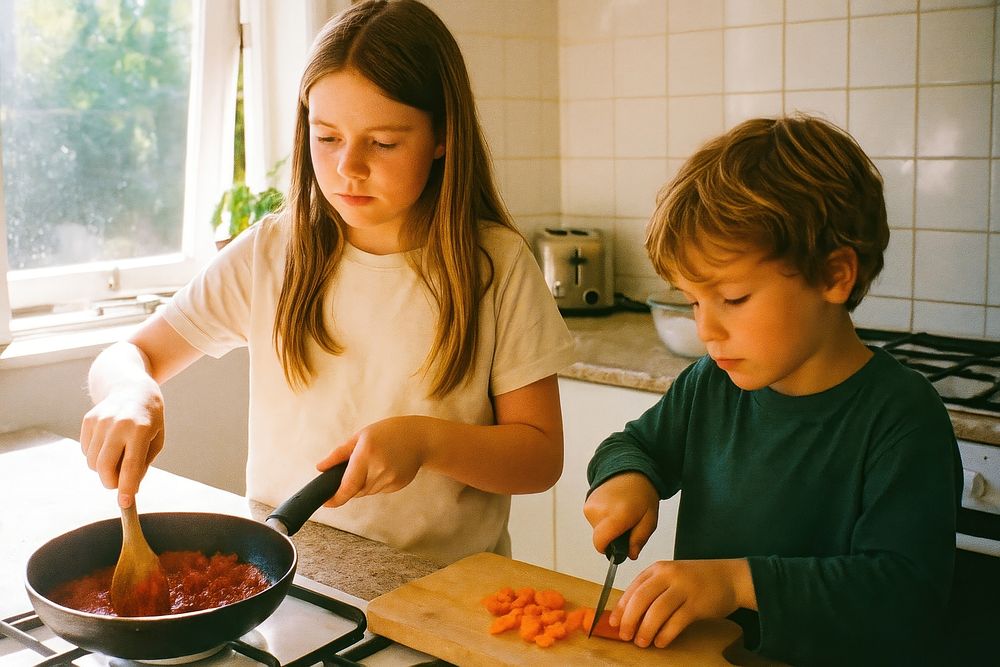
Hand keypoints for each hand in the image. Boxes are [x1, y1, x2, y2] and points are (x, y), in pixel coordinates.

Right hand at [79, 379, 164, 508]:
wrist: (133, 388)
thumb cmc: (150, 419)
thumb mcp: (156, 440)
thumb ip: (142, 464)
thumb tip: (127, 489)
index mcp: (140, 429)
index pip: (130, 465)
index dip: (126, 487)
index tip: (125, 503)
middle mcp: (118, 424)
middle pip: (104, 467)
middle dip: (110, 482)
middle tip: (118, 484)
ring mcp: (100, 421)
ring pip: (92, 462)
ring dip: (104, 469)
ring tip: (118, 455)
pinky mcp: (88, 420)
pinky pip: (86, 451)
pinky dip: (96, 455)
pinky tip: (109, 443)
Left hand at [317, 416, 428, 506]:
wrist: (420, 438)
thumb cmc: (388, 432)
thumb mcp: (361, 436)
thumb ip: (339, 454)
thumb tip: (320, 468)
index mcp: (366, 455)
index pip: (347, 486)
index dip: (335, 498)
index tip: (326, 502)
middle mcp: (378, 470)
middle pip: (356, 491)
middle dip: (350, 485)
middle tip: (357, 467)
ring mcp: (390, 480)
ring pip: (367, 491)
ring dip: (364, 483)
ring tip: (374, 463)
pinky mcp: (397, 485)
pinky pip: (379, 490)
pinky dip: (376, 482)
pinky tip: (385, 467)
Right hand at [583, 471, 658, 558]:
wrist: (630, 471)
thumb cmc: (642, 493)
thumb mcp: (649, 520)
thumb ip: (639, 539)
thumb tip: (631, 555)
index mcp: (616, 515)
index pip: (601, 543)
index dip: (609, 549)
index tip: (619, 547)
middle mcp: (599, 510)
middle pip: (599, 538)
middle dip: (612, 537)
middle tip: (625, 525)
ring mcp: (590, 506)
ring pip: (596, 529)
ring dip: (607, 527)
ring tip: (620, 514)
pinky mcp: (586, 503)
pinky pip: (593, 520)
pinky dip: (603, 519)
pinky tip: (613, 508)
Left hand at [611, 558, 754, 647]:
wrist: (730, 577)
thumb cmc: (697, 580)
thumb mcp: (672, 578)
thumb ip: (653, 591)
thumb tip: (630, 615)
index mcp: (658, 569)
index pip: (633, 588)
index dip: (621, 607)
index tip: (614, 623)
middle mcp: (669, 575)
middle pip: (641, 599)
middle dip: (629, 619)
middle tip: (625, 635)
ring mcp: (683, 588)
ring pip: (657, 611)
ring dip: (646, 630)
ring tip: (641, 642)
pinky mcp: (697, 603)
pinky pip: (676, 621)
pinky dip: (665, 634)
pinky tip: (660, 642)